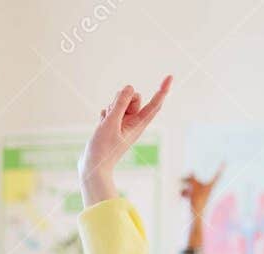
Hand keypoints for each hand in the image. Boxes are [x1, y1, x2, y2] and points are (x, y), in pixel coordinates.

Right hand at [80, 76, 170, 205]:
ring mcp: (123, 124)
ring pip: (121, 102)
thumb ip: (120, 104)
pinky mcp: (114, 125)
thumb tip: (130, 87)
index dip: (162, 90)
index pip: (155, 104)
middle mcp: (133, 123)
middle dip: (123, 98)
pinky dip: (105, 113)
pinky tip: (101, 123)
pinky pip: (111, 110)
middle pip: (134, 98)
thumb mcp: (111, 123)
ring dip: (112, 106)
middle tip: (113, 112)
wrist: (93, 167)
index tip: (170, 76)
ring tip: (105, 121)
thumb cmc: (103, 148)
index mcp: (139, 124)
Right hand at [180, 164, 223, 216]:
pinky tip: (181, 195)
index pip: (217, 175)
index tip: (225, 160)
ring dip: (186, 187)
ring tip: (181, 191)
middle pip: (198, 180)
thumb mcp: (195, 189)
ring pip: (193, 186)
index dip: (220, 168)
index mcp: (210, 186)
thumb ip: (193, 179)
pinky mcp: (196, 199)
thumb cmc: (198, 203)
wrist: (197, 217)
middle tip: (180, 179)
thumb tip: (192, 172)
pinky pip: (190, 192)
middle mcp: (206, 189)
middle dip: (189, 179)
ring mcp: (201, 194)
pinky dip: (185, 193)